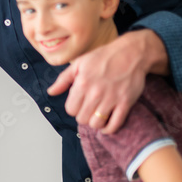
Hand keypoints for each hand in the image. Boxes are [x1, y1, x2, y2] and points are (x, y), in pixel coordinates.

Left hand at [48, 30, 163, 132]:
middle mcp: (95, 93)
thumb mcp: (79, 64)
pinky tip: (106, 125)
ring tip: (97, 116)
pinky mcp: (125, 102)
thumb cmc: (104, 57)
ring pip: (96, 124)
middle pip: (82, 119)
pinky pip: (115, 124)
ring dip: (95, 123)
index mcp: (82, 83)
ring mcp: (111, 99)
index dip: (73, 108)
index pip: (70, 109)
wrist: (131, 53)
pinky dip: (109, 129)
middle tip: (88, 110)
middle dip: (83, 116)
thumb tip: (50, 92)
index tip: (79, 103)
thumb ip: (63, 80)